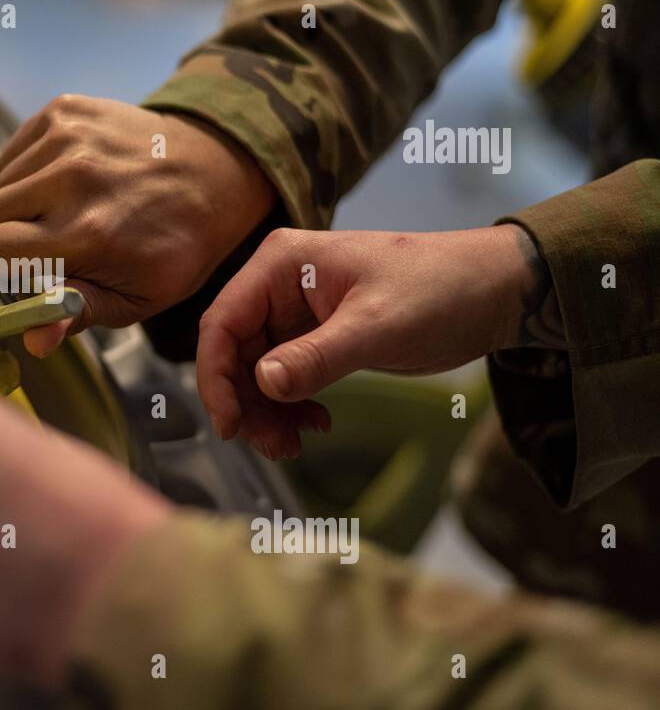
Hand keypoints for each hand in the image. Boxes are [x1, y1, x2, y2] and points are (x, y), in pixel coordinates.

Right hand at [0, 94, 276, 355]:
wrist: (215, 171)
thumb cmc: (175, 245)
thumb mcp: (138, 297)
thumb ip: (77, 315)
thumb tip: (32, 341)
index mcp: (86, 233)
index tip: (6, 276)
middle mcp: (70, 179)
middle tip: (34, 246)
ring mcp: (67, 137)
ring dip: (15, 203)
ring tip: (59, 212)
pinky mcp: (65, 110)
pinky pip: (13, 151)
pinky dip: (28, 170)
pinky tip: (65, 181)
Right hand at [196, 225, 545, 458]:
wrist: (493, 291)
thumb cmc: (442, 290)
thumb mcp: (378, 327)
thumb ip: (317, 356)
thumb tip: (264, 384)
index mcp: (282, 263)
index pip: (222, 322)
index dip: (215, 378)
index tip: (230, 427)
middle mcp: (280, 283)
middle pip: (234, 352)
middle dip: (247, 404)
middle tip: (275, 446)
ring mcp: (297, 310)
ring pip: (256, 370)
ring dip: (267, 412)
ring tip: (294, 444)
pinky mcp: (317, 334)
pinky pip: (284, 375)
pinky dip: (291, 405)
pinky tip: (316, 423)